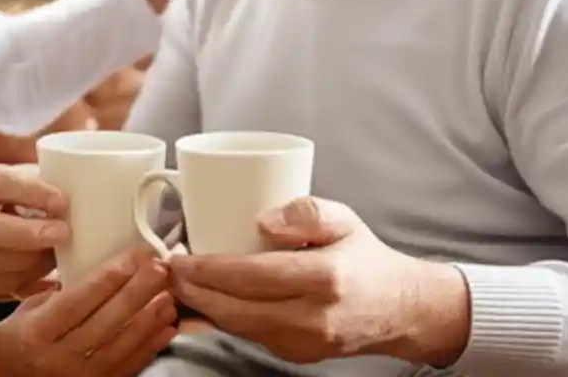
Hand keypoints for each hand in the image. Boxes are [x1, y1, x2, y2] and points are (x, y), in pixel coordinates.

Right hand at [0, 164, 70, 300]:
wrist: (13, 219)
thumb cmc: (37, 195)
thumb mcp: (42, 178)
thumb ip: (63, 179)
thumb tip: (105, 185)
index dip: (30, 193)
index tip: (63, 201)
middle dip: (25, 235)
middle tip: (63, 233)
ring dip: (30, 263)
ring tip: (60, 257)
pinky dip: (29, 287)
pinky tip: (53, 282)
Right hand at [0, 248, 177, 376]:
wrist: (9, 371)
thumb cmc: (22, 332)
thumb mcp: (32, 305)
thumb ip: (67, 289)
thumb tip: (112, 266)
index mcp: (37, 331)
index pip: (79, 301)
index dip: (110, 277)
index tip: (135, 255)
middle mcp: (58, 358)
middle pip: (106, 322)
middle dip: (138, 292)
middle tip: (160, 268)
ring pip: (122, 346)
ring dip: (150, 319)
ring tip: (168, 295)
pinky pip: (128, 367)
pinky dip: (150, 346)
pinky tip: (165, 327)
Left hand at [169, 197, 470, 366]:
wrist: (401, 309)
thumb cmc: (366, 258)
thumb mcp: (345, 218)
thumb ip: (305, 211)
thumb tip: (261, 221)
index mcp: (324, 278)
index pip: (252, 277)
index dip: (208, 269)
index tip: (178, 257)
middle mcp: (314, 317)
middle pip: (235, 310)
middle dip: (193, 292)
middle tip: (166, 272)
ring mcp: (305, 343)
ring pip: (238, 328)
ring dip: (202, 308)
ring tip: (177, 284)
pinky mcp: (298, 355)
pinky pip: (250, 336)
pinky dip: (222, 320)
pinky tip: (203, 302)